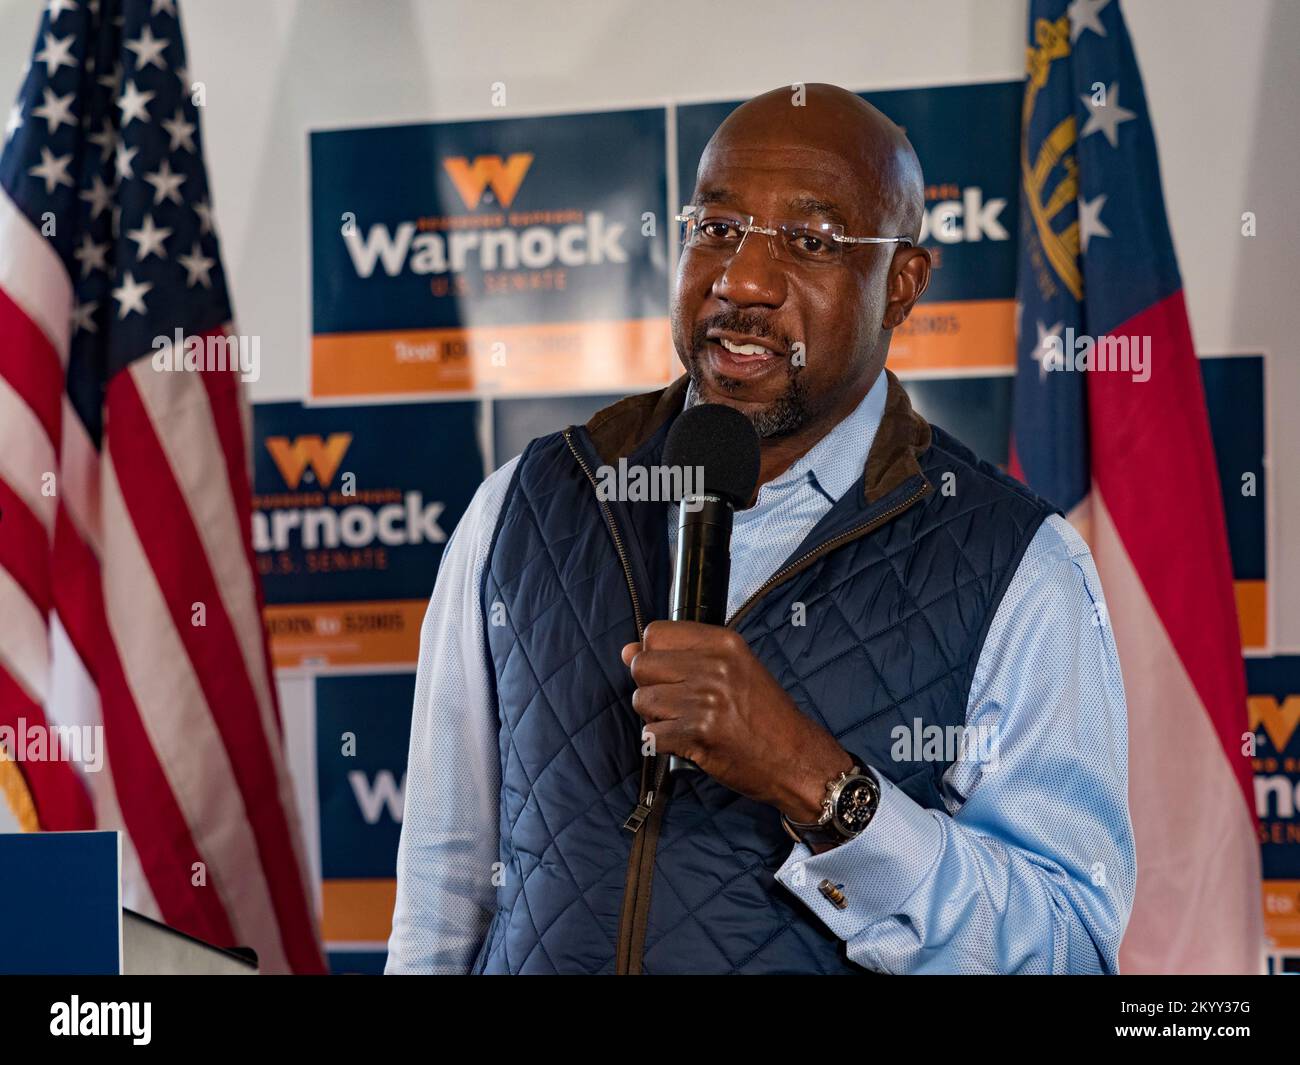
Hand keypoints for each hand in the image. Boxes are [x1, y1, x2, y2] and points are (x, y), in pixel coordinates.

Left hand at [621, 620, 854, 822]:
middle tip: (677, 703)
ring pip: (642, 701)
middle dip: (650, 687)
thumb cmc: (766, 715)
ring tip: (685, 723)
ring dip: (656, 717)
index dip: (653, 655)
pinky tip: (687, 743)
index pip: (655, 632)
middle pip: (641, 665)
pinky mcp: (698, 734)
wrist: (796, 758)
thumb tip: (626, 650)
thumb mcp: (734, 669)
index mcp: (724, 643)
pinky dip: (663, 744)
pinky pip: (652, 735)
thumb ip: (683, 655)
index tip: (669, 672)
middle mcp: (714, 666)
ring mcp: (705, 700)